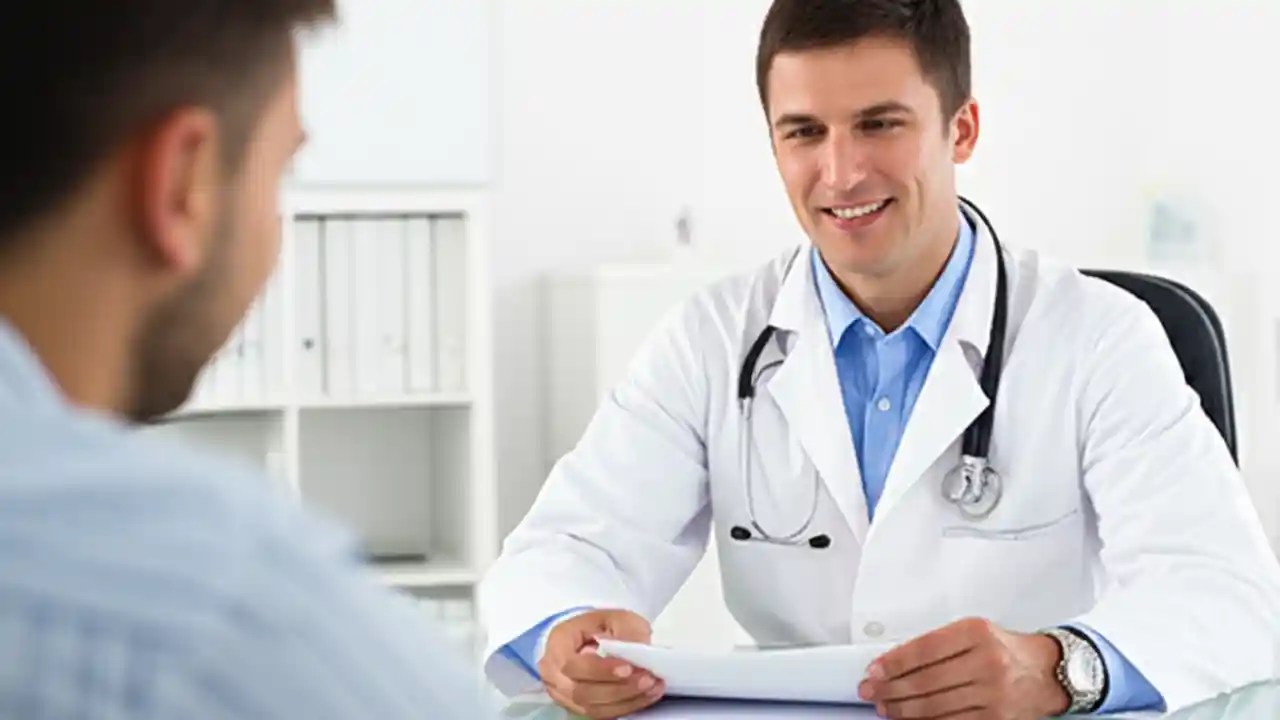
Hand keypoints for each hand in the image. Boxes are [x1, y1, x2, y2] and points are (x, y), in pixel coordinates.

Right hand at [538, 609, 665, 718]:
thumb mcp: (616, 617)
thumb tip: (636, 648)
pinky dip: (627, 706)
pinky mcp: (579, 707)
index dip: (599, 670)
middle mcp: (554, 674)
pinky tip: (646, 695)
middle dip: (618, 687)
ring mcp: (564, 694)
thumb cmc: (602, 626)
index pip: (571, 665)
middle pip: (581, 691)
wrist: (596, 638)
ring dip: (626, 699)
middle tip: (647, 678)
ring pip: (592, 707)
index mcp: (558, 644)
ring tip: (652, 686)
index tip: (628, 668)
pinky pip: (601, 714)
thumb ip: (625, 631)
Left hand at [858, 617, 1068, 719]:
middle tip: (870, 692)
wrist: (1048, 672)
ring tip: (885, 707)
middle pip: (926, 681)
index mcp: (976, 633)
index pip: (924, 649)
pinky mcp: (997, 719)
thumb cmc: (1006, 649)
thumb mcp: (974, 632)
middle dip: (890, 689)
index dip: (894, 663)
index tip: (874, 671)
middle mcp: (986, 662)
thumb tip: (894, 662)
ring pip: (936, 706)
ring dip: (903, 709)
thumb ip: (938, 644)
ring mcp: (993, 694)